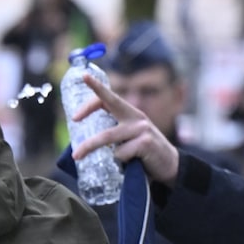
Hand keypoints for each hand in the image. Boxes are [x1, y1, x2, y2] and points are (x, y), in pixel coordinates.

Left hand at [70, 66, 180, 184]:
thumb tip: (83, 142)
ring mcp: (142, 129)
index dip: (96, 88)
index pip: (110, 97)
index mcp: (130, 113)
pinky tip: (129, 163)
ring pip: (107, 136)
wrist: (170, 166)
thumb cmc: (144, 154)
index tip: (84, 77)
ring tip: (77, 156)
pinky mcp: (146, 143)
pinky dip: (118, 161)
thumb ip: (114, 135)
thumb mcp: (129, 139)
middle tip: (73, 118)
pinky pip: (120, 153)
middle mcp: (136, 117)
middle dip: (87, 109)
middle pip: (107, 106)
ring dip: (89, 146)